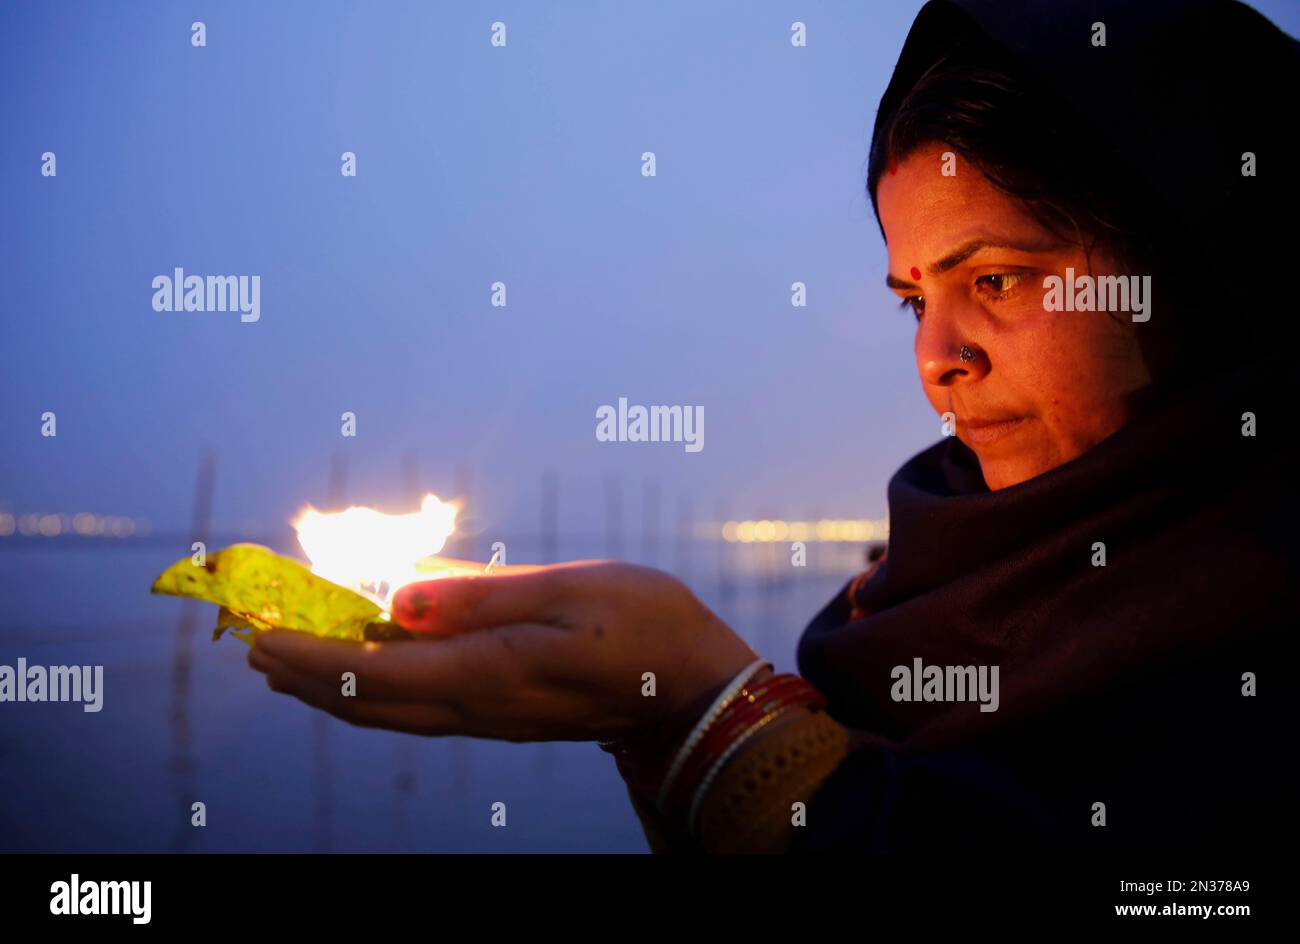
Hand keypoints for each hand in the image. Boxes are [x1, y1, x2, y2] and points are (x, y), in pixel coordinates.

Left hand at [247, 557, 758, 743]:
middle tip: (254, 647)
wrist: (694, 690)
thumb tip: (398, 597)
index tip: (259, 636)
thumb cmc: (643, 627)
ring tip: (287, 664)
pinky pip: (419, 708)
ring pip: (388, 712)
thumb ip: (480, 596)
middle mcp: (475, 707)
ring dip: (330, 688)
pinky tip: (366, 669)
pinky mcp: (503, 714)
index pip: (371, 673)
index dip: (307, 656)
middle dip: (303, 677)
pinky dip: (374, 689)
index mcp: (485, 674)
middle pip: (366, 702)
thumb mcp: (568, 591)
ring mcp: (488, 717)